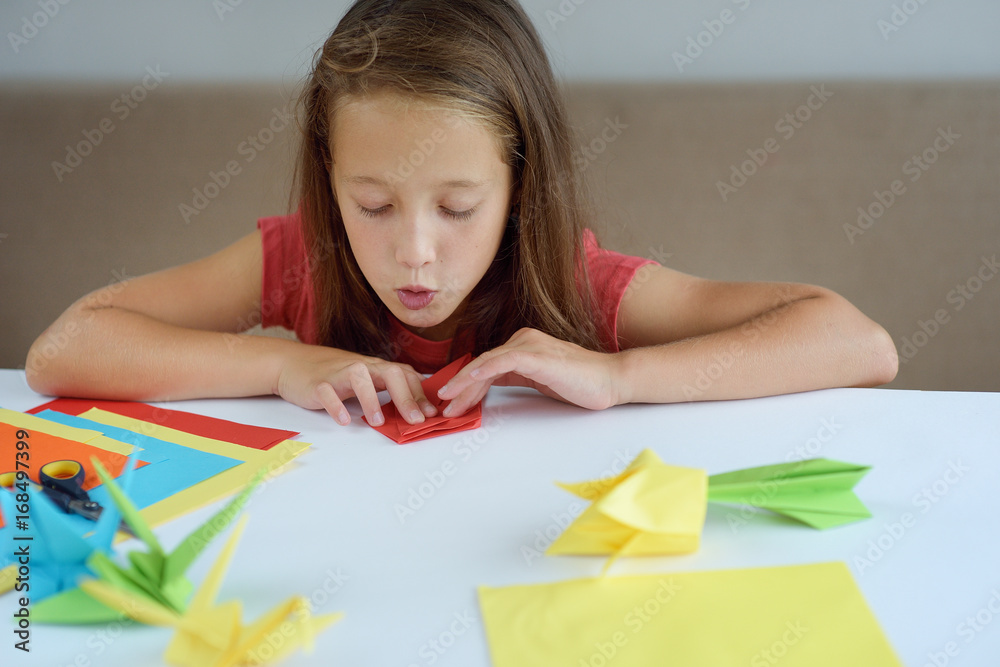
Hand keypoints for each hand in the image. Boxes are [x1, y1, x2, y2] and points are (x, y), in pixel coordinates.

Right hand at [275, 345, 436, 425]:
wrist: (293, 364)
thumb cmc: (335, 375)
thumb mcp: (366, 378)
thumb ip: (389, 388)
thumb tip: (419, 404)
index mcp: (375, 367)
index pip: (404, 375)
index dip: (419, 394)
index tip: (431, 415)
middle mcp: (361, 367)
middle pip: (389, 372)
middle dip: (405, 397)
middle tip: (415, 421)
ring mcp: (338, 373)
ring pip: (359, 377)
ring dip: (371, 399)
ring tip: (377, 422)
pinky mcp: (317, 383)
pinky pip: (327, 392)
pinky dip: (336, 406)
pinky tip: (344, 420)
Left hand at [436, 328, 625, 416]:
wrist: (610, 381)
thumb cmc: (580, 384)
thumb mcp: (538, 380)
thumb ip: (515, 377)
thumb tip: (489, 386)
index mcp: (523, 345)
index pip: (486, 366)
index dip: (466, 385)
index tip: (452, 403)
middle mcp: (523, 340)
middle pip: (482, 365)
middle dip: (460, 388)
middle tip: (444, 408)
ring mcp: (529, 345)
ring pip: (486, 364)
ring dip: (464, 384)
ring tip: (449, 402)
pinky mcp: (537, 355)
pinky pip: (502, 362)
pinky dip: (481, 372)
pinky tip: (467, 383)